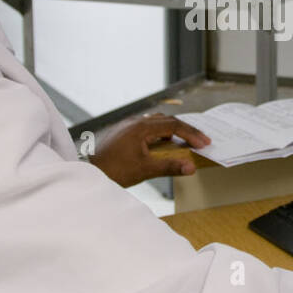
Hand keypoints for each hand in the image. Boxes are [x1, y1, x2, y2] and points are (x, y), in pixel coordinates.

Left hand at [87, 114, 211, 187]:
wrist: (88, 171)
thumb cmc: (113, 170)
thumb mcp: (145, 170)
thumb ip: (170, 166)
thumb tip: (191, 167)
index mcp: (142, 127)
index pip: (174, 125)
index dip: (191, 134)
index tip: (204, 143)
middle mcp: (135, 122)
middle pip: (167, 120)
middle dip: (185, 130)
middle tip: (199, 141)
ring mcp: (128, 126)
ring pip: (156, 123)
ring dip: (172, 130)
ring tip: (184, 142)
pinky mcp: (123, 132)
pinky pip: (147, 127)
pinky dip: (160, 134)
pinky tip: (162, 145)